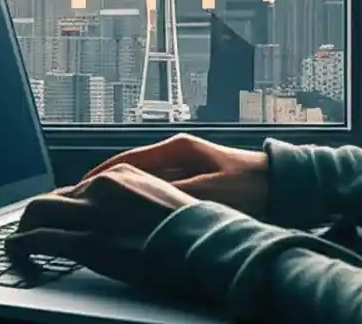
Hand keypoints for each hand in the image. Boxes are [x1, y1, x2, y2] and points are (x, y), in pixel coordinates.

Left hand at [5, 164, 196, 283]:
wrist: (206, 244)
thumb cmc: (194, 227)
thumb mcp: (168, 198)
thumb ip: (140, 198)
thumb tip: (125, 210)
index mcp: (123, 174)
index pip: (80, 186)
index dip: (66, 205)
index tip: (61, 216)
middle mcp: (103, 187)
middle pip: (54, 195)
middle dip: (38, 212)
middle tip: (32, 228)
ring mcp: (93, 213)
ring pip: (38, 210)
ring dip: (25, 225)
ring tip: (19, 239)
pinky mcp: (87, 242)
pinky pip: (39, 239)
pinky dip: (20, 245)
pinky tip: (15, 250)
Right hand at [80, 133, 270, 217]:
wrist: (281, 185)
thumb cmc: (248, 186)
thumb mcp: (205, 192)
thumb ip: (171, 194)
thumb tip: (139, 198)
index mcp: (178, 148)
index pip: (128, 158)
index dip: (102, 173)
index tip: (80, 186)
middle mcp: (179, 152)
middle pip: (134, 168)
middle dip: (110, 183)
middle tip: (85, 200)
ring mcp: (188, 163)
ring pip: (147, 179)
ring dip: (127, 192)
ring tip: (104, 208)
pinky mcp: (196, 177)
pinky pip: (161, 187)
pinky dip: (145, 197)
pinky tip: (137, 212)